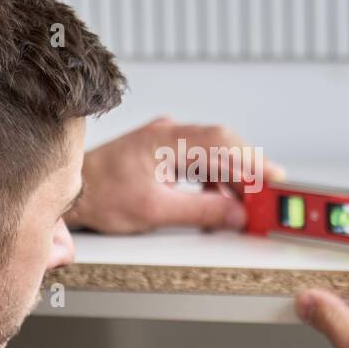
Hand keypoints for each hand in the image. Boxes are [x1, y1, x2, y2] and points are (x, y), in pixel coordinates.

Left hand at [65, 117, 285, 233]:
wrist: (73, 192)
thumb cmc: (100, 194)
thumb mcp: (155, 211)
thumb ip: (201, 211)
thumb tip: (236, 214)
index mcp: (166, 138)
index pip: (223, 142)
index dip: (253, 160)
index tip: (276, 178)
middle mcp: (169, 133)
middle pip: (223, 148)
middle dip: (247, 175)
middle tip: (264, 202)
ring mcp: (168, 141)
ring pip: (214, 157)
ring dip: (230, 182)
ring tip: (241, 209)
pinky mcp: (166, 153)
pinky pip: (201, 163)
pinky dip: (214, 183)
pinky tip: (218, 203)